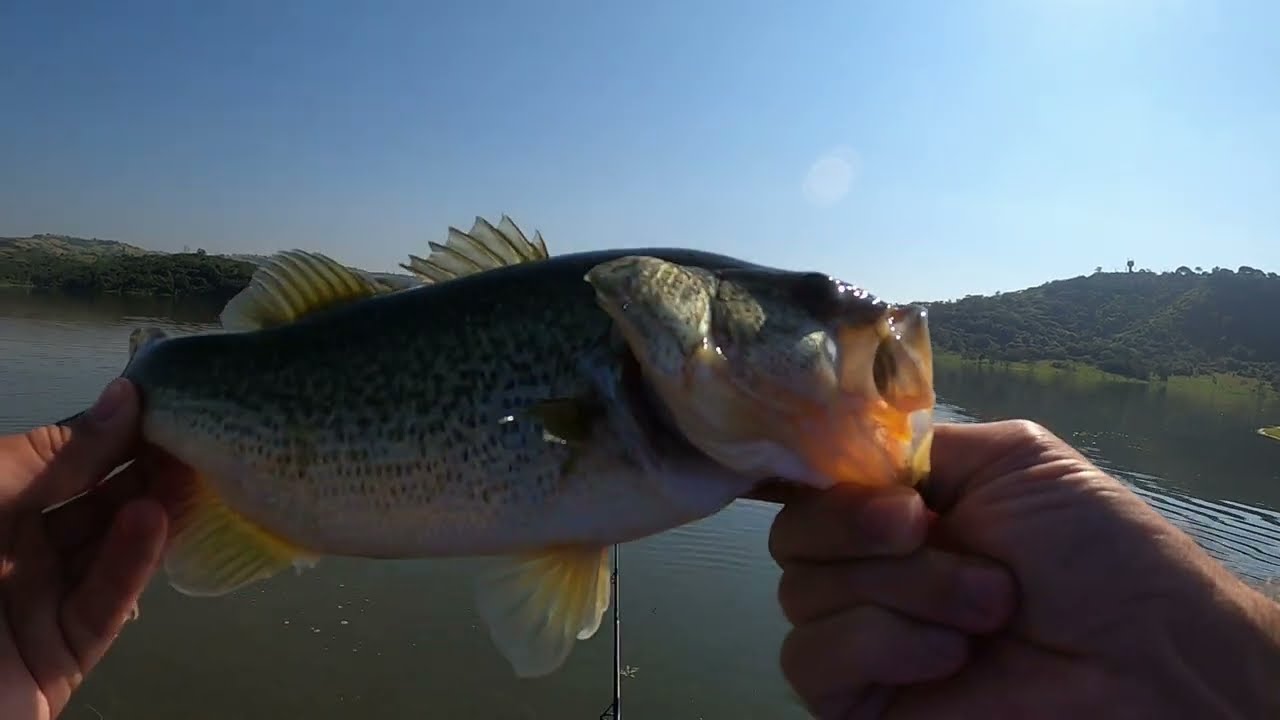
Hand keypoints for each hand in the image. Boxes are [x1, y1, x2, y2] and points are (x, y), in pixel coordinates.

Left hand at [0, 379, 171, 719]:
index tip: (166, 405)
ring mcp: (42, 603)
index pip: (65, 459)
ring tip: (188, 476)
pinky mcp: (63, 654)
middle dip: (144, 469)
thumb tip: (127, 396)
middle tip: (196, 441)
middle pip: (96, 503)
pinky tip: (154, 522)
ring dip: (147, 511)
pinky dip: (131, 564)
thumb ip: (56, 452)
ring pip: (108, 551)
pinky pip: (102, 603)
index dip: (113, 431)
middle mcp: (17, 550)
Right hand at [760, 420, 1279, 718]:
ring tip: (986, 610)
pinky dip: (879, 645)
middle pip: (793, 536)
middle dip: (864, 530)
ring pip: (801, 594)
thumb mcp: (1013, 457)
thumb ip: (918, 442)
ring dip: (902, 590)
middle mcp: (869, 570)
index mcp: (898, 511)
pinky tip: (950, 656)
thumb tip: (844, 449)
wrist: (1146, 656)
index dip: (825, 479)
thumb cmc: (1094, 551)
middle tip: (933, 533)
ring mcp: (860, 639)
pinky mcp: (856, 702)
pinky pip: (811, 658)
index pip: (812, 486)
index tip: (882, 486)